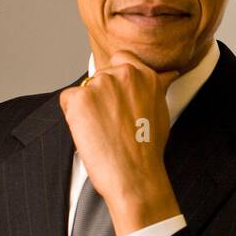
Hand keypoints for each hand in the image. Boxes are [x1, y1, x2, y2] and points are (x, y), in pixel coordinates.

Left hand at [59, 48, 181, 235]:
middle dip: (101, 97)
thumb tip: (168, 73)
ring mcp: (101, 84)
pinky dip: (73, 117)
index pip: (122, 58)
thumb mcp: (161, 110)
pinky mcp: (80, 98)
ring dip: (88, 108)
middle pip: (100, 76)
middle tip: (113, 125)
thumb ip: (156, 87)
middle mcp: (124, 74)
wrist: (134, 176)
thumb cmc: (147, 150)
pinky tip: (90, 133)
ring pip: (84, 89)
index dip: (116, 80)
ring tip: (104, 131)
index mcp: (145, 74)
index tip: (118, 99)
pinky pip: (67, 100)